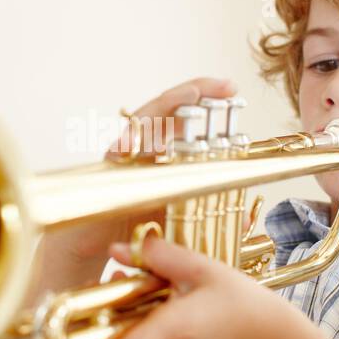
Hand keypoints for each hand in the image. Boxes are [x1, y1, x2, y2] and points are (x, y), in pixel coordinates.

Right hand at [31, 76, 235, 296]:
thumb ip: (208, 215)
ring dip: (166, 106)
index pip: (184, 118)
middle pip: (166, 109)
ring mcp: (122, 157)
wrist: (90, 253)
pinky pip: (116, 152)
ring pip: (142, 121)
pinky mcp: (105, 173)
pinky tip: (142, 140)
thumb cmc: (129, 235)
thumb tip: (248, 217)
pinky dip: (129, 144)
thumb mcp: (178, 223)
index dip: (206, 100)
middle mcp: (142, 149)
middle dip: (194, 91)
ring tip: (190, 95)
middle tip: (224, 85)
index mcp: (161, 155)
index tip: (233, 91)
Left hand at [78, 232, 306, 338]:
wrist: (268, 336)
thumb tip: (118, 248)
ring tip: (142, 282)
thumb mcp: (203, 268)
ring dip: (124, 316)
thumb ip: (161, 256)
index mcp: (171, 330)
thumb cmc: (240, 300)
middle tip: (111, 280)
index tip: (69, 317)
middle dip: (104, 313)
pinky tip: (158, 299)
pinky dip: (141, 323)